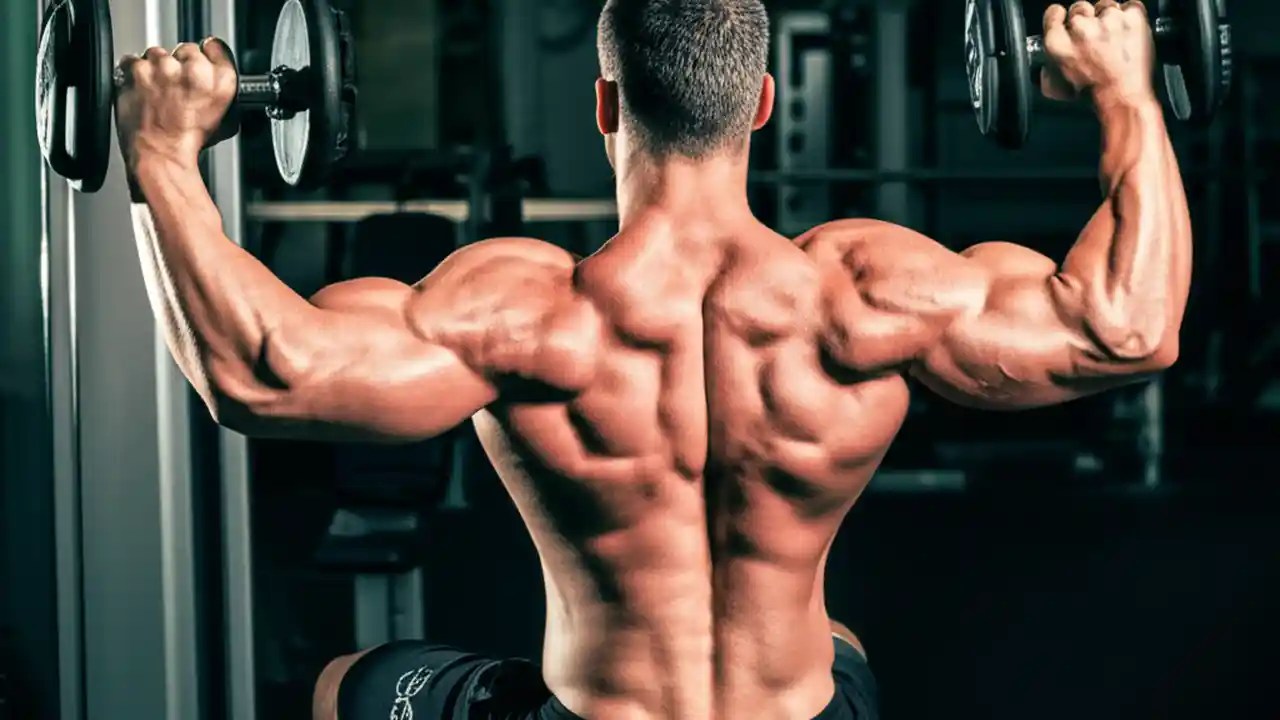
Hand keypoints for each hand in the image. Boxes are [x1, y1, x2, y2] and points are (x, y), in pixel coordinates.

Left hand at [114, 38, 237, 172]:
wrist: (161, 156)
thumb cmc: (188, 142)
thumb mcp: (224, 116)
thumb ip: (220, 84)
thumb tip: (211, 65)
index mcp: (221, 80)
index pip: (213, 46)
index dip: (204, 57)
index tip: (197, 68)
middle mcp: (194, 70)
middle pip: (185, 49)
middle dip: (179, 66)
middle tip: (176, 90)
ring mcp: (164, 69)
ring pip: (158, 54)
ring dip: (156, 69)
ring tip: (157, 93)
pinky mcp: (137, 70)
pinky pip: (132, 60)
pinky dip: (133, 73)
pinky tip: (142, 91)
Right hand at [1040, 1, 1155, 107]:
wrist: (1122, 96)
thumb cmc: (1093, 94)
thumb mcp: (1058, 81)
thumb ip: (1052, 56)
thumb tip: (1055, 41)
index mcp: (1057, 43)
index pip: (1053, 13)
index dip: (1059, 15)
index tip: (1063, 17)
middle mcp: (1080, 28)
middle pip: (1080, 7)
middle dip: (1086, 19)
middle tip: (1095, 37)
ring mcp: (1107, 20)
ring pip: (1106, 5)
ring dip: (1108, 18)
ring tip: (1114, 37)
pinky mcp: (1131, 17)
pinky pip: (1130, 5)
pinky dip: (1130, 16)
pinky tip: (1127, 31)